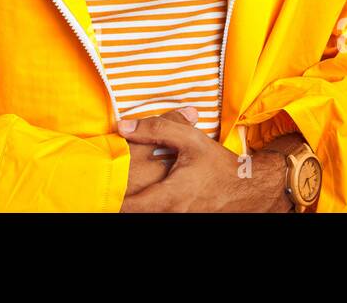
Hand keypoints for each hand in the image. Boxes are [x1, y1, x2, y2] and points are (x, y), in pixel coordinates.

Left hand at [118, 115, 292, 211]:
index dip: (110, 198)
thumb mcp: (190, 140)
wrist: (247, 189)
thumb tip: (123, 126)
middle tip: (104, 189)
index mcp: (169, 197)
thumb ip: (156, 128)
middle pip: (133, 212)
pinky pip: (157, 214)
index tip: (99, 187)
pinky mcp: (181, 220)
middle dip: (118, 201)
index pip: (128, 207)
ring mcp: (176, 220)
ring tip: (121, 192)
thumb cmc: (218, 165)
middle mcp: (171, 214)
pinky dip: (148, 207)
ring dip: (133, 204)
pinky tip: (141, 197)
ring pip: (146, 214)